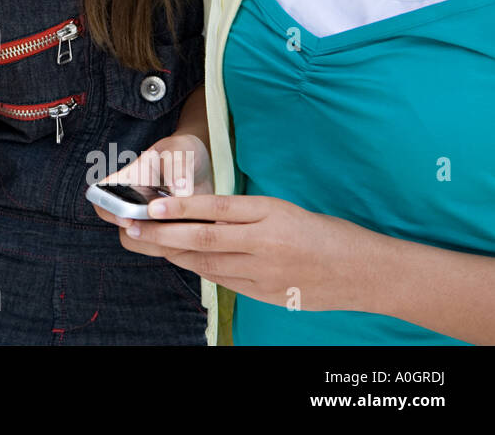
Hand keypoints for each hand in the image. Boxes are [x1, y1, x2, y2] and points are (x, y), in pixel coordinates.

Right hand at [91, 132, 211, 253]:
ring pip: (150, 245)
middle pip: (126, 232)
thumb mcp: (180, 151)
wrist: (203, 163)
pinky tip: (202, 233)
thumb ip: (177, 168)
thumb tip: (179, 190)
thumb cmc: (182, 151)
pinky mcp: (172, 235)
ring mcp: (153, 223)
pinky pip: (172, 250)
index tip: (128, 216)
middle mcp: (135, 207)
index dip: (109, 212)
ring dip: (168, 244)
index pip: (101, 199)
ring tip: (192, 229)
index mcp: (126, 181)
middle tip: (169, 229)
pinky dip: (186, 247)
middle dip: (147, 235)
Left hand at [113, 193, 372, 311]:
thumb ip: (245, 213)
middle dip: (163, 232)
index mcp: (272, 213)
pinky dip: (198, 267)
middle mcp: (266, 242)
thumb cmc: (325, 234)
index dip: (181, 206)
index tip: (152, 204)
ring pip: (207, 261)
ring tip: (145, 240)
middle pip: (204, 237)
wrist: (366, 273)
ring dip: (174, 252)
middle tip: (132, 225)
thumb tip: (200, 211)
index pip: (217, 207)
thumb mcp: (285, 210)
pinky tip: (180, 259)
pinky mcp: (266, 293)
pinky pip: (222, 279)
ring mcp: (265, 272)